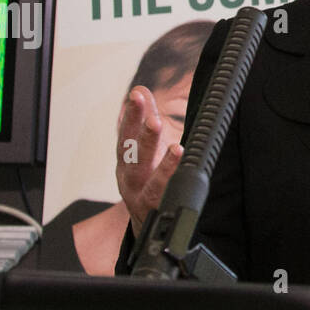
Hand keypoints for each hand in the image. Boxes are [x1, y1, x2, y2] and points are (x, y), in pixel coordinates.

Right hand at [116, 86, 183, 234]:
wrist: (142, 220)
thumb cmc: (143, 179)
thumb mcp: (139, 150)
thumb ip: (143, 121)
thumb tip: (141, 89)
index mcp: (125, 159)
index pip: (126, 134)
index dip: (131, 115)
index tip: (138, 95)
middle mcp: (129, 177)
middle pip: (133, 155)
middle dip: (144, 137)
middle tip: (155, 120)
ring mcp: (141, 196)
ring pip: (150, 181)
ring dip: (164, 167)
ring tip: (176, 148)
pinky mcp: (156, 211)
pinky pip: (165, 199)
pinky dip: (173, 185)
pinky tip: (184, 173)